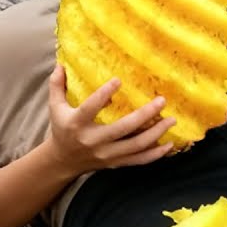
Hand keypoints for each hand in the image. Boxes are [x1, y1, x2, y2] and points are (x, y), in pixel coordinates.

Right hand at [44, 63, 175, 172]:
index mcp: (77, 124)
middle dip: (144, 115)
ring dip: (155, 134)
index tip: (119, 80)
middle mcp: (92, 140)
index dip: (103, 94)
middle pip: (122, 129)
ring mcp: (105, 154)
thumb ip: (56, 85)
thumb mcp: (55, 107)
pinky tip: (169, 145)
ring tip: (171, 120)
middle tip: (161, 101)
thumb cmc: (61, 129)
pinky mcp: (114, 163)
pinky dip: (155, 154)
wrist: (63, 161)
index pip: (90, 108)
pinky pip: (138, 161)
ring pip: (135, 146)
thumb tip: (60, 64)